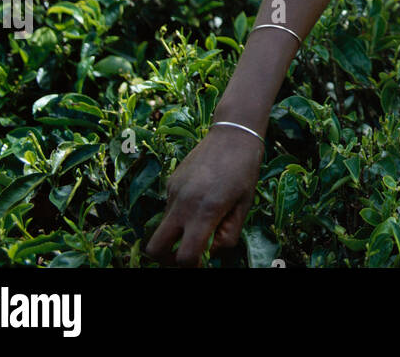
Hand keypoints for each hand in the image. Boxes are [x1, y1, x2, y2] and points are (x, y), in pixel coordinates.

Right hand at [144, 128, 262, 266]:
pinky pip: (168, 208)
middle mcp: (183, 204)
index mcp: (206, 212)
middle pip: (154, 249)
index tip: (202, 261)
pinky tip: (199, 198)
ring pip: (162, 227)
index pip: (185, 256)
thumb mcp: (245, 205)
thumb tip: (212, 252)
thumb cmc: (245, 169)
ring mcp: (173, 192)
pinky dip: (179, 214)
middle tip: (188, 252)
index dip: (192, 266)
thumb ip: (229, 234)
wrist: (233, 132)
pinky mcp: (170, 182)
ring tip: (200, 219)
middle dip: (167, 259)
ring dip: (176, 233)